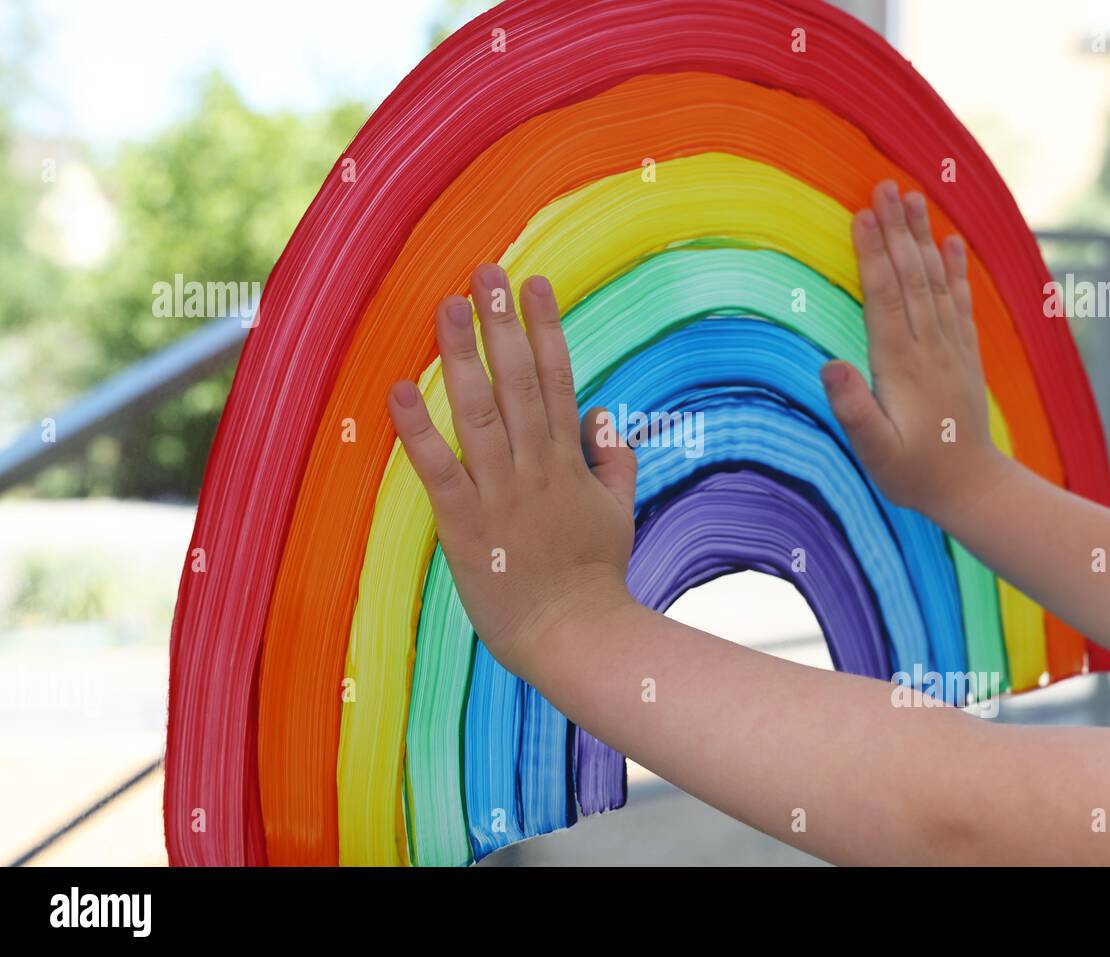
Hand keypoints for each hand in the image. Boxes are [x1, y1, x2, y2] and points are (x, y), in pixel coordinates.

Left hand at [387, 264, 637, 673]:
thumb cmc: (596, 576)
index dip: (545, 328)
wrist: (576, 635)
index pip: (559, 380)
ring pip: (481, 413)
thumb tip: (602, 414)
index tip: (534, 283)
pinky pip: (440, 470)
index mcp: (569, 462)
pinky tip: (399, 390)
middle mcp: (537, 467)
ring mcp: (502, 494)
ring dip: (461, 357)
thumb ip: (613, 461)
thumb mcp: (619, 512)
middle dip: (501, 324)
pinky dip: (419, 430)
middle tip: (484, 272)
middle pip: (519, 382)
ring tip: (446, 307)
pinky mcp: (467, 525)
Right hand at [821, 180, 1007, 523]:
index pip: (885, 296)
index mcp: (901, 364)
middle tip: (886, 185)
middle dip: (898, 230)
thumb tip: (828, 365)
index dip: (873, 253)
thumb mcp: (874, 451)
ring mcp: (950, 348)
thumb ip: (854, 409)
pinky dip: (955, 268)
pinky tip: (950, 242)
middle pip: (911, 276)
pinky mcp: (963, 355)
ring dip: (923, 237)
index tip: (862, 213)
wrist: (971, 488)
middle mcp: (929, 346)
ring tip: (914, 197)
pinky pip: (959, 301)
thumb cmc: (913, 473)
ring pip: (935, 280)